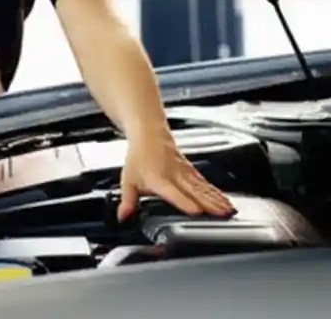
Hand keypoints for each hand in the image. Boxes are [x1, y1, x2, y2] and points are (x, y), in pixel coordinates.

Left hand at [116, 131, 236, 221]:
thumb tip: (122, 217)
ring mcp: (186, 172)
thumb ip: (127, 201)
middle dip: (210, 203)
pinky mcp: (192, 171)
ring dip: (218, 199)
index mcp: (159, 179)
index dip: (185, 202)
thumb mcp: (128, 180)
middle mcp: (175, 175)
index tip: (197, 212)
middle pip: (195, 191)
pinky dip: (217, 192)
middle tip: (224, 214)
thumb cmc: (139, 157)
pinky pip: (206, 183)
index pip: (174, 192)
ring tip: (229, 210)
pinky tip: (226, 201)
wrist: (148, 134)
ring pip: (204, 187)